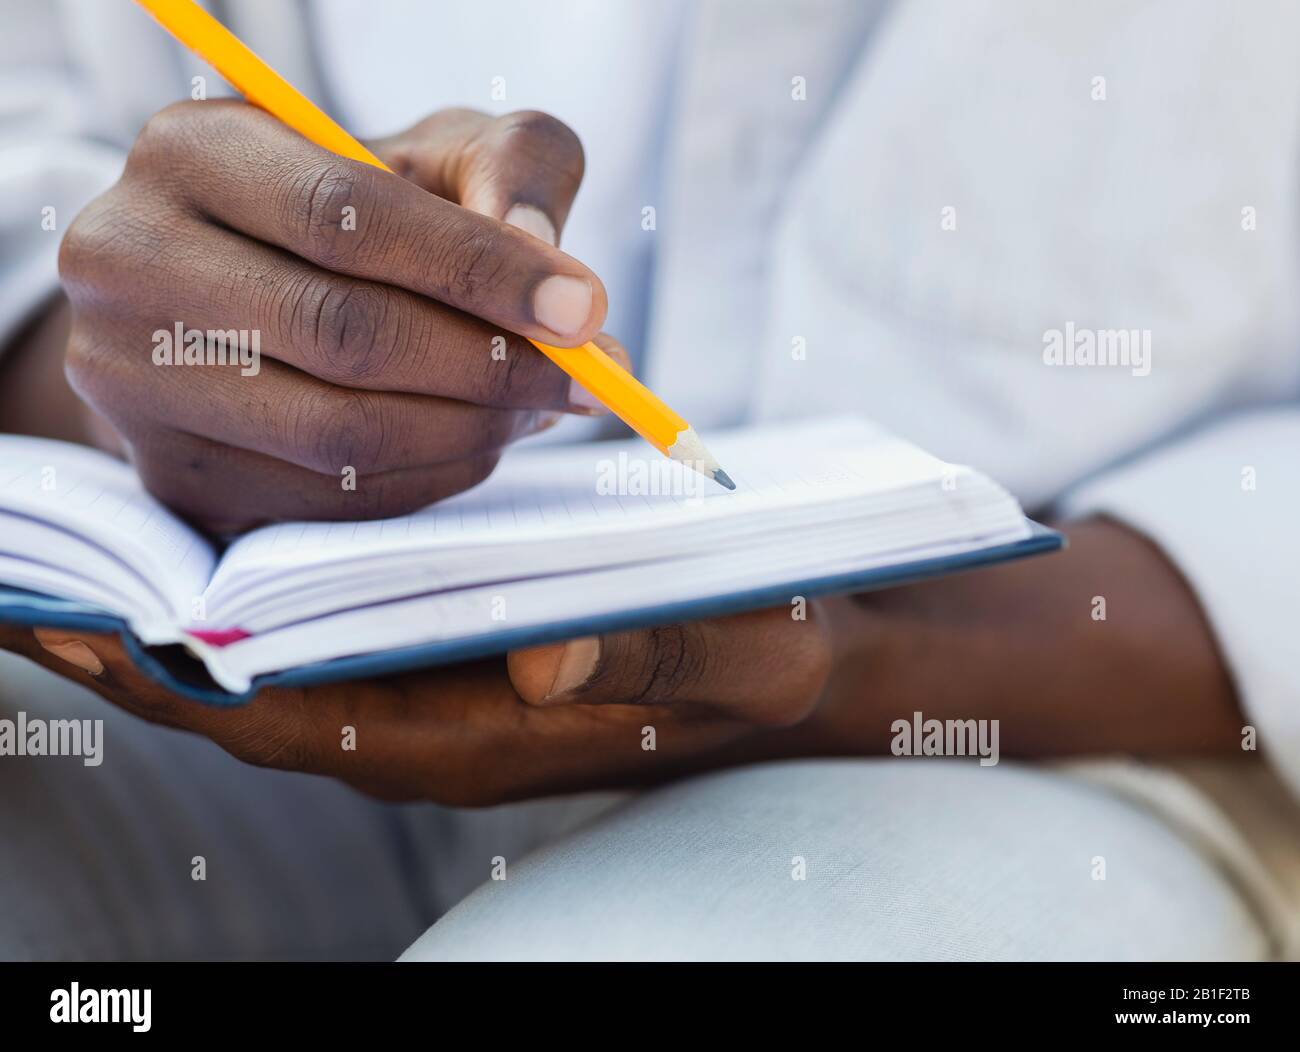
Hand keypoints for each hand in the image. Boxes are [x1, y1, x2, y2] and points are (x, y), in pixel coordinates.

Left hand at [0, 518, 1247, 803]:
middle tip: (56, 596)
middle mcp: (464, 726)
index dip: (206, 688)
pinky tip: (237, 554)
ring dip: (208, 635)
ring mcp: (461, 695)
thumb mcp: (738, 647)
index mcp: (511, 734)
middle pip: (282, 710)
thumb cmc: (776, 644)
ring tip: (115, 570)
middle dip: (168, 664)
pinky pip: (346, 646)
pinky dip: (276, 611)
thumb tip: (546, 660)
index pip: (328, 727)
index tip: (101, 635)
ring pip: (303, 680)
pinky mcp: (474, 661)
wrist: (817, 649)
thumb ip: (654, 660)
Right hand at [58, 102, 619, 531]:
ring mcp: (135, 384)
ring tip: (542, 405)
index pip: (345, 215)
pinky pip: (333, 502)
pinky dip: (433, 477)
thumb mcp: (434, 151)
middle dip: (492, 366)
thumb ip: (511, 168)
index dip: (478, 268)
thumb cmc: (360, 209)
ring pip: (339, 435)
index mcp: (190, 152)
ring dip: (473, 431)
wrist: (245, 285)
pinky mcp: (177, 476)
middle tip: (590, 379)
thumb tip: (558, 278)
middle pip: (342, 335)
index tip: (584, 309)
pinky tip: (479, 440)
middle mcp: (130, 263)